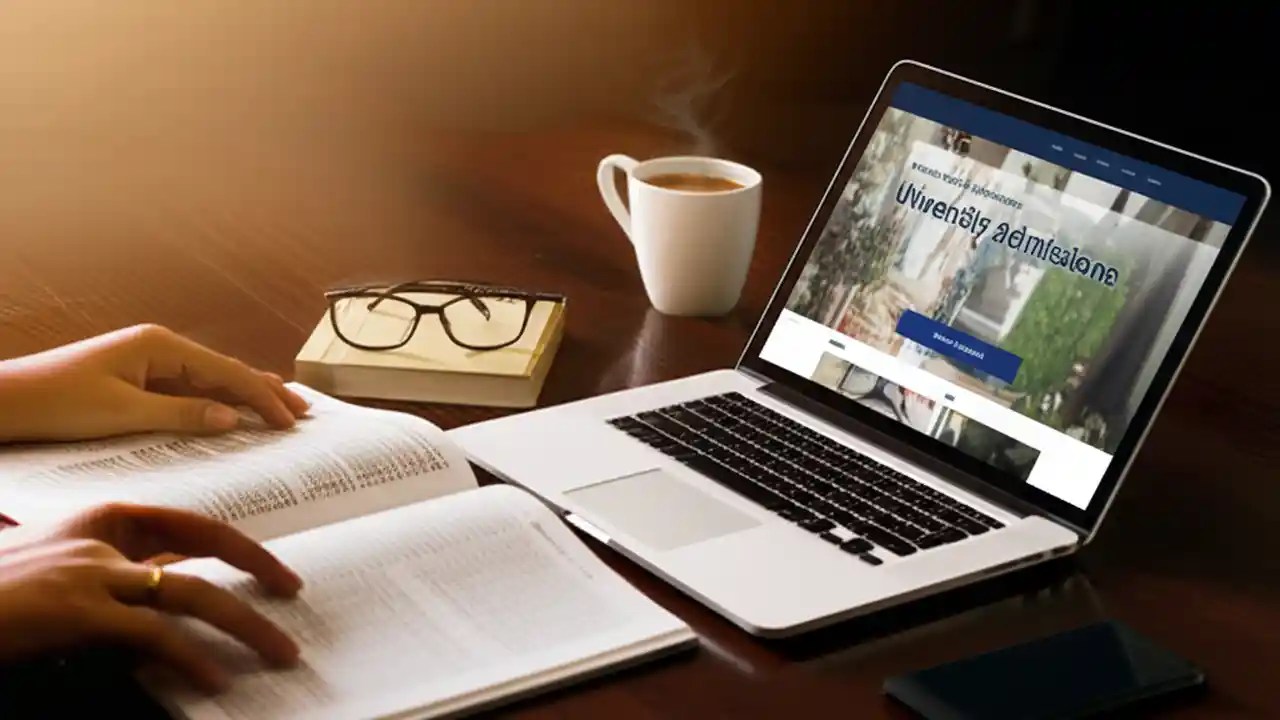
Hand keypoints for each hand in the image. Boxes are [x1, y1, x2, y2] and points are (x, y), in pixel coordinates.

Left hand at [0, 324, 309, 442]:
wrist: (6, 402)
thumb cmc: (56, 403)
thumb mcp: (123, 414)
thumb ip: (181, 415)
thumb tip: (231, 419)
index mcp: (159, 346)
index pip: (226, 372)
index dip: (262, 397)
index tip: (289, 420)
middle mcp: (158, 347)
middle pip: (225, 370)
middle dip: (265, 391)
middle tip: (302, 411)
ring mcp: (148, 362)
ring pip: (210, 380)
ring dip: (245, 396)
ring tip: (282, 405)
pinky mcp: (137, 380)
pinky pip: (189, 390)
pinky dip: (217, 401)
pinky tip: (233, 408)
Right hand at [0, 503, 302, 692]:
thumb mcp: (58, 579)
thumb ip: (114, 585)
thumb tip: (169, 613)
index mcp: (99, 524)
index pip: (189, 525)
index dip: (241, 546)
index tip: (277, 571)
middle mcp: (102, 541)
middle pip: (203, 552)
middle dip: (258, 575)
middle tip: (295, 601)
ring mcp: (90, 573)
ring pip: (192, 593)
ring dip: (245, 624)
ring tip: (279, 652)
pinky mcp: (76, 611)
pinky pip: (154, 634)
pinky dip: (192, 657)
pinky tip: (215, 678)